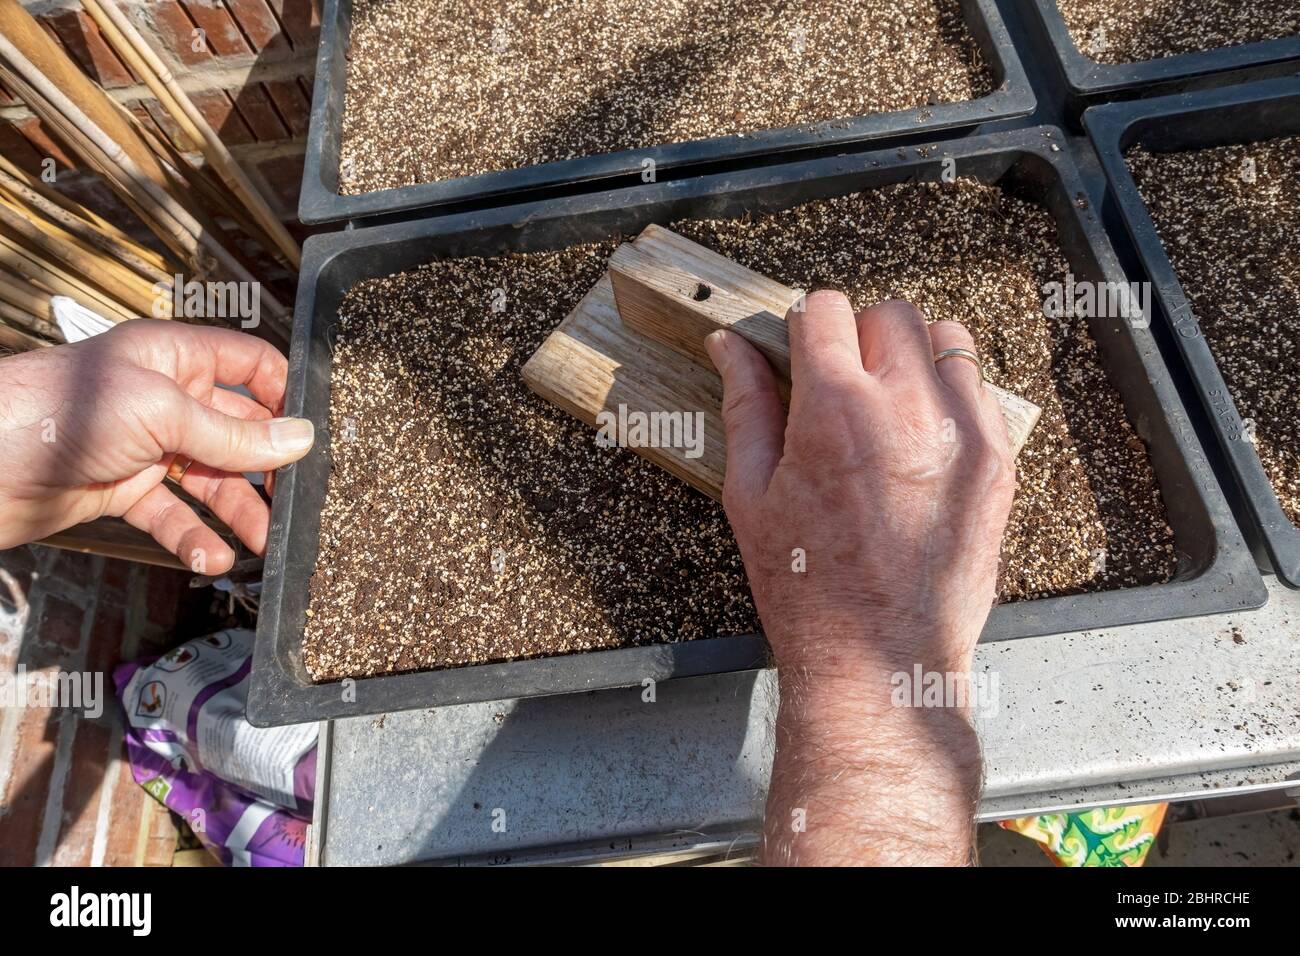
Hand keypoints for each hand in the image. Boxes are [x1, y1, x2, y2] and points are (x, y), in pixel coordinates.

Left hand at [0, 320, 313, 573]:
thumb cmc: (56, 410)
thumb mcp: (161, 412)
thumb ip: (233, 434)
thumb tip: (298, 439)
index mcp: (174, 357)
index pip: (248, 363)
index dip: (283, 393)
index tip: (313, 430)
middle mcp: (165, 398)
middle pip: (238, 430)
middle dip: (267, 467)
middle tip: (296, 500)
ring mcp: (146, 446)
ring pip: (212, 480)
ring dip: (239, 512)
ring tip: (263, 543)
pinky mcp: (124, 489)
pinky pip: (174, 515)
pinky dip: (195, 538)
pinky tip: (212, 556)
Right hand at [706, 292, 1014, 864]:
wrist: (880, 657)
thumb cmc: (807, 586)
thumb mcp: (751, 493)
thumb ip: (745, 404)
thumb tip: (729, 346)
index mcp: (834, 411)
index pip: (825, 308)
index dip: (805, 325)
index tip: (802, 350)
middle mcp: (906, 410)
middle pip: (888, 314)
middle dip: (857, 338)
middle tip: (840, 386)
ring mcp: (962, 433)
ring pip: (944, 337)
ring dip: (910, 356)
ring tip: (886, 406)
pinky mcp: (996, 460)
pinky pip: (979, 387)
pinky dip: (949, 394)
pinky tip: (919, 437)